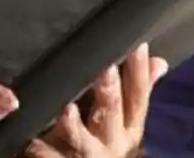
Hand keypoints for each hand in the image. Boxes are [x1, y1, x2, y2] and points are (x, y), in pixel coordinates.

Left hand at [24, 43, 166, 157]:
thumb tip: (159, 62)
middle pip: (112, 113)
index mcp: (130, 127)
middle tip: (105, 70)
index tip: (138, 46)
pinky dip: (43, 150)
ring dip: (74, 126)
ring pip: (83, 140)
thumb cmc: (105, 142)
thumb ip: (136, 91)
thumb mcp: (124, 121)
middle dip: (109, 92)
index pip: (138, 96)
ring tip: (66, 109)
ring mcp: (89, 156)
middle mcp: (113, 141)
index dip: (139, 72)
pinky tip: (34, 141)